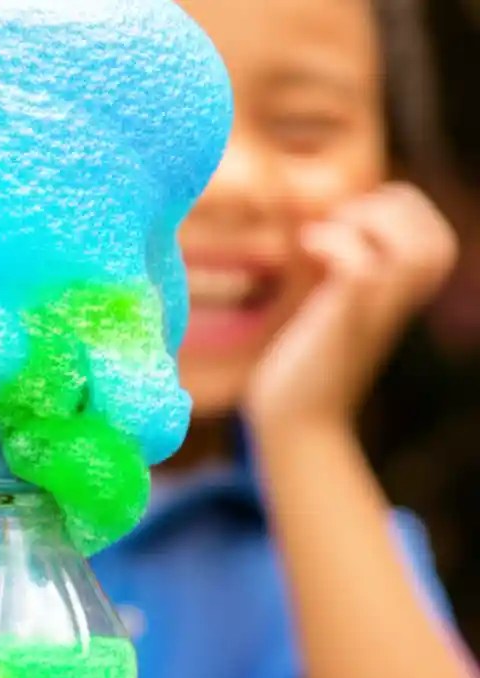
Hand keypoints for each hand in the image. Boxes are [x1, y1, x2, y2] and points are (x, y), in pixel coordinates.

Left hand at [244, 183, 456, 434]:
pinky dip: (333, 244)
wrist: (297, 419)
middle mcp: (403, 302)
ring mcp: (379, 312)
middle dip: (381, 208)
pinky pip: (360, 267)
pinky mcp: (347, 323)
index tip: (347, 224)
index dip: (391, 206)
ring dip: (361, 223)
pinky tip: (307, 253)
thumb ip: (352, 268)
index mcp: (407, 295)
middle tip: (335, 230)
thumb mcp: (338, 304)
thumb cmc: (310, 359)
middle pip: (431, 230)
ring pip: (411, 245)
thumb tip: (341, 218)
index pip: (432, 226)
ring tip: (321, 241)